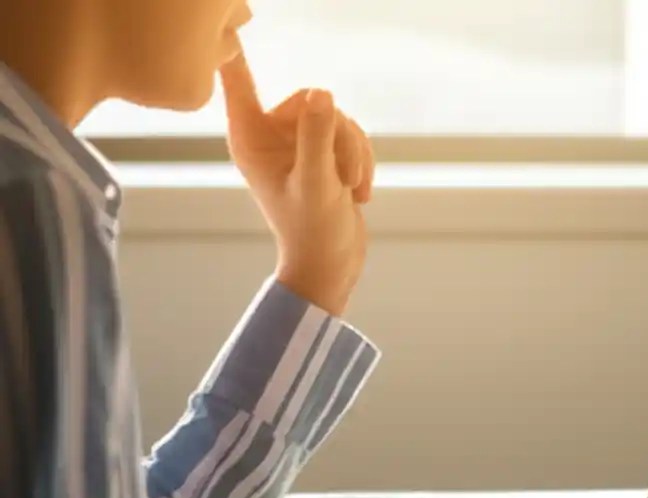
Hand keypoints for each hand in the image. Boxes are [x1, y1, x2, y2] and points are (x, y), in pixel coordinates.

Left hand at [218, 49, 374, 316]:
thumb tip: (321, 93)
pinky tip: (358, 193)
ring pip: (338, 118)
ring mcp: (298, 144)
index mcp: (251, 140)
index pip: (239, 83)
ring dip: (355, 154)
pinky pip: (352, 134)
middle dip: (338, 136)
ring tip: (351, 189)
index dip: (236, 56)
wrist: (332, 265)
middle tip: (343, 175)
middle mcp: (270, 136)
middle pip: (311, 101)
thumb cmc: (313, 232)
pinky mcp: (324, 153)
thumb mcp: (317, 183)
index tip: (236, 33)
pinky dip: (363, 161)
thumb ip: (316, 136)